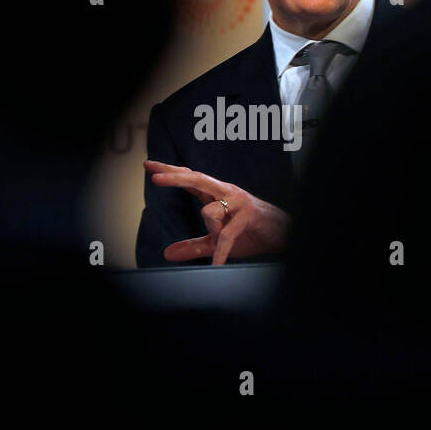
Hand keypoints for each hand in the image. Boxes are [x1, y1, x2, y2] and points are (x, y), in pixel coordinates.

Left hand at [144, 159, 290, 264]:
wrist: (281, 235)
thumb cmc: (250, 232)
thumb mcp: (217, 241)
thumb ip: (193, 246)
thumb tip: (168, 253)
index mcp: (216, 194)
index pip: (189, 179)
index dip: (169, 172)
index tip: (148, 165)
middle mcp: (225, 192)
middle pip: (196, 179)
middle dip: (175, 178)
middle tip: (156, 177)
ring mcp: (237, 201)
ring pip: (208, 211)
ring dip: (211, 231)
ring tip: (223, 239)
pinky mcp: (248, 215)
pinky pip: (227, 234)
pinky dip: (221, 252)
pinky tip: (217, 264)